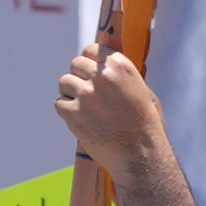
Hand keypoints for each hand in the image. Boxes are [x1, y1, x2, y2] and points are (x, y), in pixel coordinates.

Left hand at [55, 38, 163, 182]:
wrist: (140, 156)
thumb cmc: (146, 126)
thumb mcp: (143, 92)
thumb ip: (122, 76)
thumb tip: (105, 65)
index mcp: (120, 66)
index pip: (92, 50)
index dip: (89, 61)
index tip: (90, 73)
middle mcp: (102, 76)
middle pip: (75, 64)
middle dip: (79, 77)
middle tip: (87, 94)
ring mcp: (86, 94)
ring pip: (64, 82)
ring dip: (71, 94)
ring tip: (84, 108)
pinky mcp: (74, 114)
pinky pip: (59, 104)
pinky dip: (66, 112)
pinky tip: (80, 120)